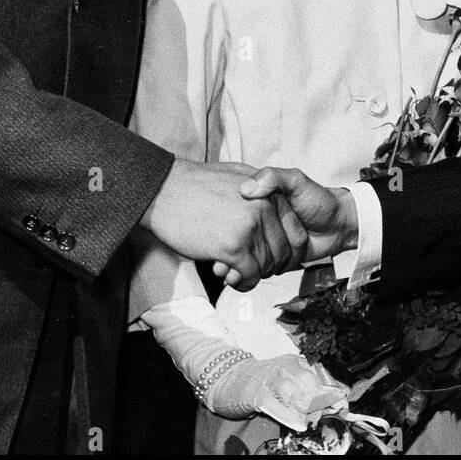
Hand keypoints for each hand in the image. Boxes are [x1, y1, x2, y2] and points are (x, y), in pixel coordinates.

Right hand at [140, 159, 307, 290]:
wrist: (164, 190)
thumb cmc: (197, 185)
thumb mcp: (240, 177)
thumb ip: (262, 191)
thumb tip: (274, 208)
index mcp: (271, 193)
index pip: (296, 233)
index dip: (288, 252)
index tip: (275, 260)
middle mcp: (266, 208)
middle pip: (283, 252)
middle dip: (271, 267)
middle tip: (254, 270)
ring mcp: (250, 227)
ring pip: (267, 266)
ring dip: (254, 275)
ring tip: (238, 273)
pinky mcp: (233, 246)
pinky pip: (250, 275)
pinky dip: (244, 283)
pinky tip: (233, 280)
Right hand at [207, 354, 349, 432]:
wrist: (230, 378)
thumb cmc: (265, 382)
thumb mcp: (291, 380)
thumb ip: (314, 388)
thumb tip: (341, 399)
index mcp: (297, 361)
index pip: (322, 373)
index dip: (335, 391)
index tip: (344, 406)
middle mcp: (285, 366)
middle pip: (311, 384)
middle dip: (323, 402)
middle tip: (327, 416)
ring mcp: (270, 379)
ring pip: (296, 395)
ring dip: (308, 411)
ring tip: (312, 422)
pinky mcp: (256, 394)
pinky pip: (276, 406)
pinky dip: (289, 416)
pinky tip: (299, 425)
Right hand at [212, 168, 356, 287]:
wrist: (339, 224)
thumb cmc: (317, 199)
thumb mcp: (295, 181)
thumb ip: (274, 178)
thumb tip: (247, 189)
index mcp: (259, 205)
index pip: (235, 220)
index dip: (224, 230)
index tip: (214, 238)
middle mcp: (257, 223)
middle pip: (235, 244)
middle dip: (227, 256)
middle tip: (218, 264)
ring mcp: (262, 243)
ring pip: (242, 259)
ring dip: (232, 269)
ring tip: (223, 273)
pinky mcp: (271, 260)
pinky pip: (252, 272)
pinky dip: (243, 278)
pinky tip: (235, 278)